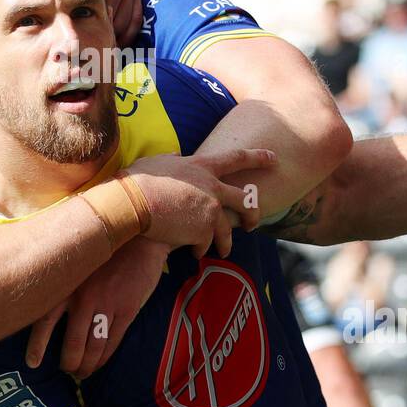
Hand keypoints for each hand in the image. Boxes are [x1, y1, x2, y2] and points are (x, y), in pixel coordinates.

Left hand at [24, 236, 169, 377]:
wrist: (140, 236)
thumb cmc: (104, 248)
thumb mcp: (75, 261)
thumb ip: (61, 280)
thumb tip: (40, 301)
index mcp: (66, 284)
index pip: (44, 321)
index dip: (37, 346)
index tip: (32, 363)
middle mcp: (83, 298)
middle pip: (72, 343)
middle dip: (69, 363)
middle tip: (67, 371)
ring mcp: (107, 305)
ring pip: (93, 347)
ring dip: (87, 366)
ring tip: (83, 373)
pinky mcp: (127, 310)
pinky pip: (113, 342)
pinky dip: (105, 358)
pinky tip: (100, 363)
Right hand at [126, 147, 275, 256]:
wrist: (131, 203)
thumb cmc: (138, 180)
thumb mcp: (156, 162)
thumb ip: (171, 159)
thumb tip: (175, 154)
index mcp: (202, 166)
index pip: (237, 158)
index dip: (258, 157)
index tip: (274, 159)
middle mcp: (212, 187)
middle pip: (245, 200)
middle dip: (253, 214)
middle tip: (253, 224)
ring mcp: (210, 210)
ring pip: (227, 231)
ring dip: (224, 243)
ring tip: (222, 251)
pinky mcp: (202, 231)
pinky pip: (206, 244)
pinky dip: (199, 249)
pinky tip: (192, 252)